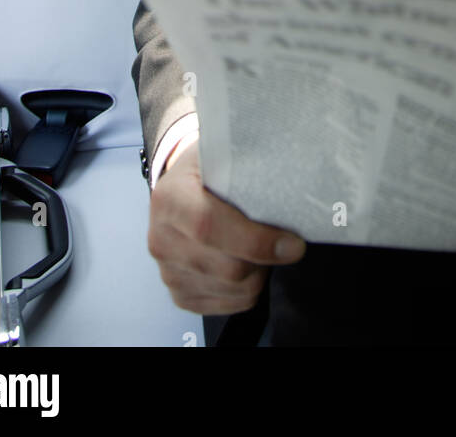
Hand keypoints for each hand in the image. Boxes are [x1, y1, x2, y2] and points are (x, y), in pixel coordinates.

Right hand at [148, 139, 306, 315]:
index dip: (255, 240)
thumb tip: (294, 172)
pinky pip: (230, 305)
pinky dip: (248, 288)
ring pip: (235, 290)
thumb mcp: (222, 151)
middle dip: (266, 258)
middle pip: (228, 268)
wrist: (180, 188)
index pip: (208, 226)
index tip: (293, 243)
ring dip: (259, 272)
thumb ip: (250, 165)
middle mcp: (162, 239)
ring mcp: (168, 272)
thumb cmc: (208, 168)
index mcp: (170, 198)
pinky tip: (247, 261)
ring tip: (260, 244)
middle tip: (284, 239)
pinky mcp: (181, 295)